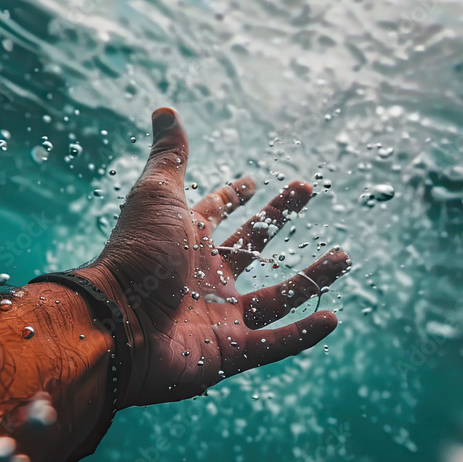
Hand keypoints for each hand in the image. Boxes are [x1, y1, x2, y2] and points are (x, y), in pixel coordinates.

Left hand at [76, 108, 350, 407]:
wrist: (119, 326)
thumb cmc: (137, 256)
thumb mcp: (157, 196)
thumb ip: (170, 157)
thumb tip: (165, 109)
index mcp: (187, 239)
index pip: (215, 211)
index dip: (233, 195)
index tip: (252, 181)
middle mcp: (205, 277)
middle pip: (252, 246)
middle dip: (279, 219)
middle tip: (309, 191)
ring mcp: (219, 316)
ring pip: (276, 297)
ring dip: (309, 279)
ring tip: (343, 256)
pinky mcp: (229, 351)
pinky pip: (274, 344)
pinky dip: (303, 334)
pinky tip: (333, 318)